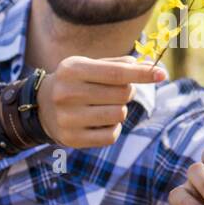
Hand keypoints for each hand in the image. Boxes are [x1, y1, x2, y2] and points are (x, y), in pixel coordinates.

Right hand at [38, 55, 166, 148]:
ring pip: (119, 115)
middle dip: (128, 91)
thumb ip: (118, 65)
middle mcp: (67, 93)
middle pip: (122, 94)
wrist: (41, 107)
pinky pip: (111, 135)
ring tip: (106, 105)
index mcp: (73, 70)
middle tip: (116, 91)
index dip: (142, 74)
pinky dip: (114, 128)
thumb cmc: (74, 81)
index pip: (117, 73)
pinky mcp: (72, 139)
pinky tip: (101, 121)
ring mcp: (68, 118)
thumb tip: (151, 67)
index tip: (162, 73)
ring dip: (120, 110)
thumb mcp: (88, 65)